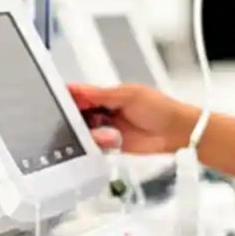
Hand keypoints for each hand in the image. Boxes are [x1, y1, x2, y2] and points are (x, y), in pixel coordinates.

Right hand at [68, 83, 197, 154]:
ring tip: (106, 133)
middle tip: (74, 124)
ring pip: (85, 132)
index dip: (68, 99)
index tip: (57, 103)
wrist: (177, 132)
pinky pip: (96, 146)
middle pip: (79, 116)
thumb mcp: (129, 96)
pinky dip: (97, 146)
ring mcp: (108, 129)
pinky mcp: (112, 145)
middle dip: (74, 120)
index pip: (81, 95)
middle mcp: (105, 112)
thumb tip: (77, 89)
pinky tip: (108, 142)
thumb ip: (101, 95)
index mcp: (107, 95)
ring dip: (89, 134)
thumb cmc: (159, 108)